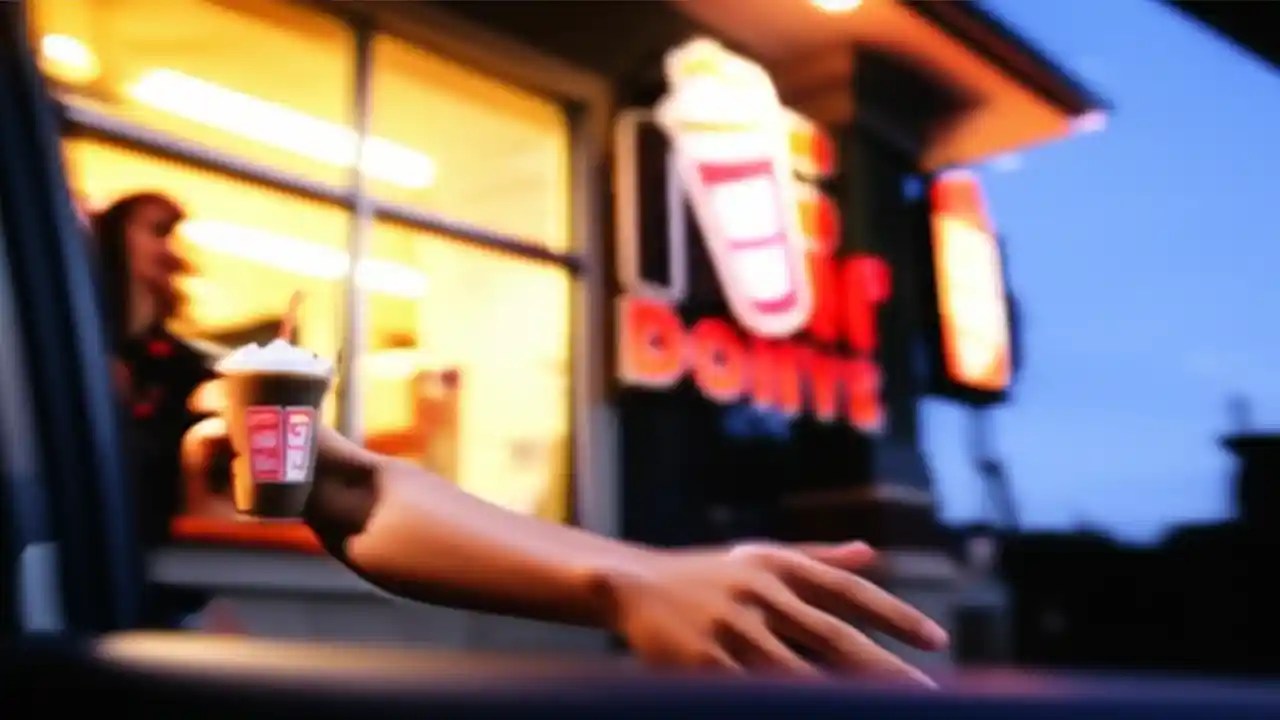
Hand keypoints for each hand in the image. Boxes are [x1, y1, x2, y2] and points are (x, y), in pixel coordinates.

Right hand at [603, 541, 945, 684]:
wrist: (631, 584)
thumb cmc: (704, 574)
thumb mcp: (757, 557)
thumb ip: (816, 558)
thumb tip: (870, 553)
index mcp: (778, 566)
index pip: (850, 592)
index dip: (897, 616)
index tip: (938, 641)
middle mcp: (761, 593)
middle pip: (837, 638)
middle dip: (886, 670)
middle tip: (929, 695)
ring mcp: (732, 629)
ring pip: (799, 675)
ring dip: (841, 699)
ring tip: (880, 713)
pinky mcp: (704, 662)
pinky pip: (753, 694)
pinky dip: (782, 705)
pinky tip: (807, 715)